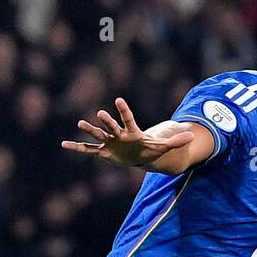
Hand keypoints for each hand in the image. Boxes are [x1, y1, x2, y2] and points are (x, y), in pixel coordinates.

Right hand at [62, 98, 193, 167]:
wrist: (139, 155)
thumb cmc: (150, 149)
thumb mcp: (163, 147)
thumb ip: (175, 142)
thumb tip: (191, 137)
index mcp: (132, 131)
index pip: (128, 119)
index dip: (124, 111)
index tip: (119, 100)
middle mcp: (118, 134)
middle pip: (111, 126)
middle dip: (106, 121)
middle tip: (100, 113)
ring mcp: (109, 142)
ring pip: (98, 135)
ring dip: (89, 130)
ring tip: (80, 123)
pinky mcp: (103, 152)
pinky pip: (88, 150)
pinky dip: (77, 148)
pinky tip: (64, 144)